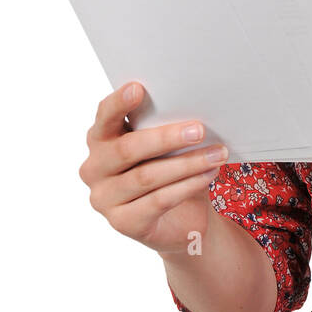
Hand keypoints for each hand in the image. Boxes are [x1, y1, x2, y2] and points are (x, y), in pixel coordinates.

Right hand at [78, 82, 229, 255]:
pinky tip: (208, 174)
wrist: (179, 221)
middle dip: (166, 137)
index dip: (118, 103)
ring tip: (217, 154)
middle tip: (199, 130)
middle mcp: (94, 169)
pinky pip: (159, 200)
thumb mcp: (163, 146)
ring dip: (187, 163)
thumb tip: (191, 107)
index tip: (139, 88)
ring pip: (147, 176)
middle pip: (127, 149)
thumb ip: (161, 127)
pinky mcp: (123, 223)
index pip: (104, 117)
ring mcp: (104, 198)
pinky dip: (188, 185)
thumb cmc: (168, 170)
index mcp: (100, 140)